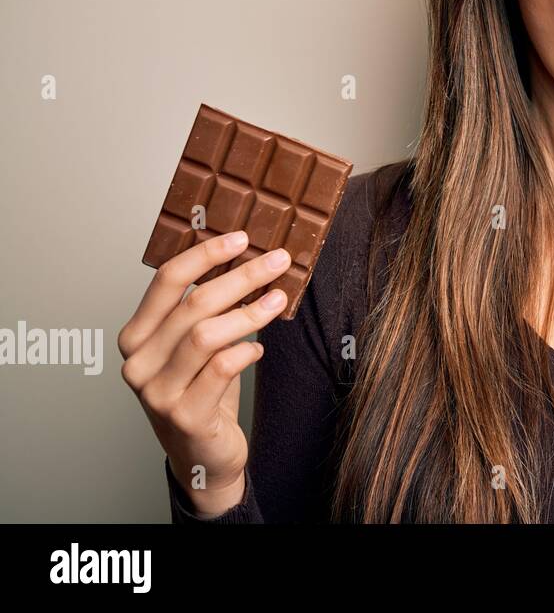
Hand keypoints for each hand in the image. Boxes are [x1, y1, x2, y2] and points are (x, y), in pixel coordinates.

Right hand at [119, 230, 290, 517]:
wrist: (203, 456)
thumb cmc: (203, 392)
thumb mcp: (197, 346)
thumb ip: (206, 309)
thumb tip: (246, 257)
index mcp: (137, 336)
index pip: (165, 280)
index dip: (204, 254)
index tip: (241, 237)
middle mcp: (139, 362)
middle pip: (193, 303)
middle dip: (242, 276)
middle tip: (278, 261)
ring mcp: (157, 392)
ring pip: (206, 334)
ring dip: (250, 312)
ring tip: (277, 300)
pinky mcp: (184, 415)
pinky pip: (221, 368)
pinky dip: (246, 351)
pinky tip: (258, 348)